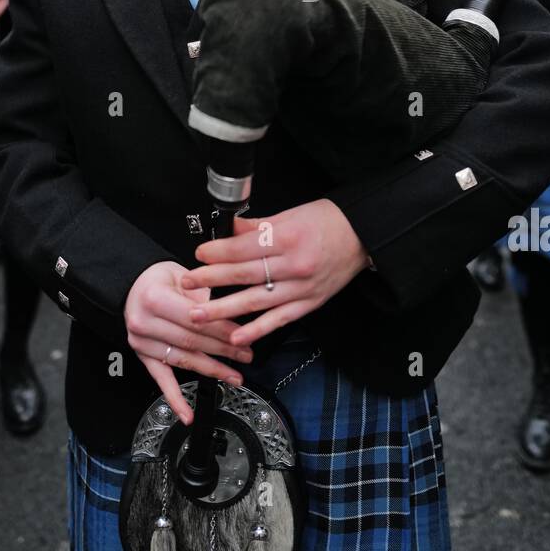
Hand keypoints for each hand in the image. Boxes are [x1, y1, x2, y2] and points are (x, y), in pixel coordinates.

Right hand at [124, 261, 252, 422]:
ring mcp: (143, 343)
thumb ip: (202, 295)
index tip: (244, 336)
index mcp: (154, 298)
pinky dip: (175, 399)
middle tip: (246, 354)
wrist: (133, 285)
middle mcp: (144, 322)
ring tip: (234, 376)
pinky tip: (188, 414)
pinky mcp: (143, 356)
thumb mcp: (181, 274)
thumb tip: (232, 313)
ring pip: (183, 360)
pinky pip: (161, 380)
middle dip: (223, 349)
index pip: (195, 319)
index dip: (222, 329)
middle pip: (191, 341)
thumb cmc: (158, 278)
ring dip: (212, 370)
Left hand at [180, 199, 370, 348]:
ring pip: (256, 302)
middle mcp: (294, 265)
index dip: (218, 252)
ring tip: (198, 315)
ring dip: (224, 310)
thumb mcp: (291, 214)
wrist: (363, 236)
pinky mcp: (309, 304)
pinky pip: (279, 320)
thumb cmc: (327, 221)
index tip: (199, 254)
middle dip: (211, 280)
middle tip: (187, 283)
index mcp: (288, 237)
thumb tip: (229, 230)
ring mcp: (302, 288)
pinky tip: (236, 336)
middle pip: (245, 274)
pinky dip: (257, 329)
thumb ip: (258, 225)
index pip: (244, 248)